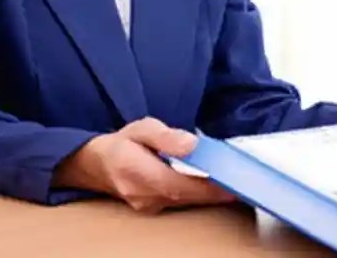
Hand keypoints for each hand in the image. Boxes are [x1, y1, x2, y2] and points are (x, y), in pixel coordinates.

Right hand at [55, 117, 235, 212]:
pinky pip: (180, 202)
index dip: (209, 186)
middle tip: (242, 181)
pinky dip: (198, 194)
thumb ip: (167, 137)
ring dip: (209, 193)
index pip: (181, 185)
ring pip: (186, 201)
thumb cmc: (119, 144)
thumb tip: (192, 145)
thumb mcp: (141, 129)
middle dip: (216, 191)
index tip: (232, 182)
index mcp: (139, 173)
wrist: (94, 164)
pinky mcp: (153, 208)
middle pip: (188, 197)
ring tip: (232, 181)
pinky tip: (212, 184)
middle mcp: (144, 195)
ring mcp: (148, 205)